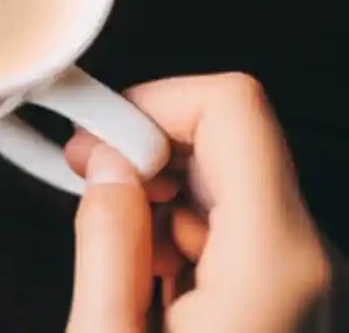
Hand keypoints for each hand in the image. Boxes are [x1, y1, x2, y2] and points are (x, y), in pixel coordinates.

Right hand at [65, 74, 339, 331]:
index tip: (96, 138)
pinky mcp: (298, 296)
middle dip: (146, 153)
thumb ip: (106, 243)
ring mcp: (310, 279)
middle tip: (89, 189)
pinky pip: (236, 228)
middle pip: (228, 140)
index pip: (233, 107)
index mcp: (273, 262)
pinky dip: (181, 237)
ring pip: (227, 183)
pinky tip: (152, 291)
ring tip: (121, 268)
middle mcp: (309, 259)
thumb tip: (108, 167)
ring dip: (159, 202)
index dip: (152, 104)